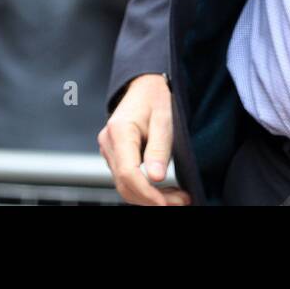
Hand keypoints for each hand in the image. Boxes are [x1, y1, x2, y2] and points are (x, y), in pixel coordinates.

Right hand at [97, 74, 190, 205]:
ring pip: (125, 185)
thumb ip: (159, 148)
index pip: (128, 173)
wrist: (143, 85)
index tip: (167, 203)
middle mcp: (108, 142)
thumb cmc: (154, 98)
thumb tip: (156, 177)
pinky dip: (145, 189)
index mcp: (119, 132)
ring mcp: (108, 150)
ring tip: (178, 198)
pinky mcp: (114, 155)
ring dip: (150, 197)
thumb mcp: (164, 119)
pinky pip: (127, 179)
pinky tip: (164, 190)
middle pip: (125, 184)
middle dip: (152, 200)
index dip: (147, 193)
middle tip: (181, 202)